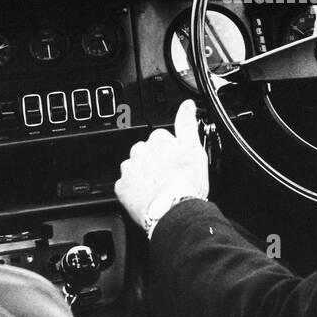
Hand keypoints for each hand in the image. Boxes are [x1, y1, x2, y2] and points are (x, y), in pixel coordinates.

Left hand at [115, 99, 209, 229]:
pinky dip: (134, 190)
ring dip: (142, 174)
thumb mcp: (195, 149)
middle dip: (153, 161)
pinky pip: (125, 185)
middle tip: (167, 177)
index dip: (170, 151)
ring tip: (157, 188)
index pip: (161, 138)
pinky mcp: (121, 188)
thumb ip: (187, 124)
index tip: (175, 162)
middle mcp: (141, 151)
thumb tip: (187, 105)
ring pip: (134, 167)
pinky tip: (147, 196)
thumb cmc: (187, 183)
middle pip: (145, 151)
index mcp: (158, 140)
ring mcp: (130, 170)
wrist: (175, 211)